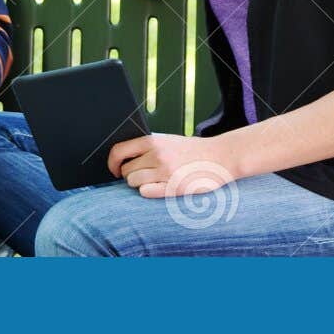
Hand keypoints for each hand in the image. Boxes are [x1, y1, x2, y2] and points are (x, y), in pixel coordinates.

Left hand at [106, 134, 237, 198]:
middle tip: (143, 176)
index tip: (114, 170)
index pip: (118, 151)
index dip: (112, 163)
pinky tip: (160, 188)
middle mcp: (156, 155)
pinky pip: (145, 192)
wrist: (222, 156)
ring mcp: (165, 171)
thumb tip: (124, 160)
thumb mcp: (169, 141)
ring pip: (133, 183)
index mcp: (153, 141)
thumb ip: (148, 148)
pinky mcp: (173, 187)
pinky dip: (148, 192)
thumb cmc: (194, 151)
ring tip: (154, 181)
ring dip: (139, 184)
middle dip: (130, 176)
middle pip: (125, 171)